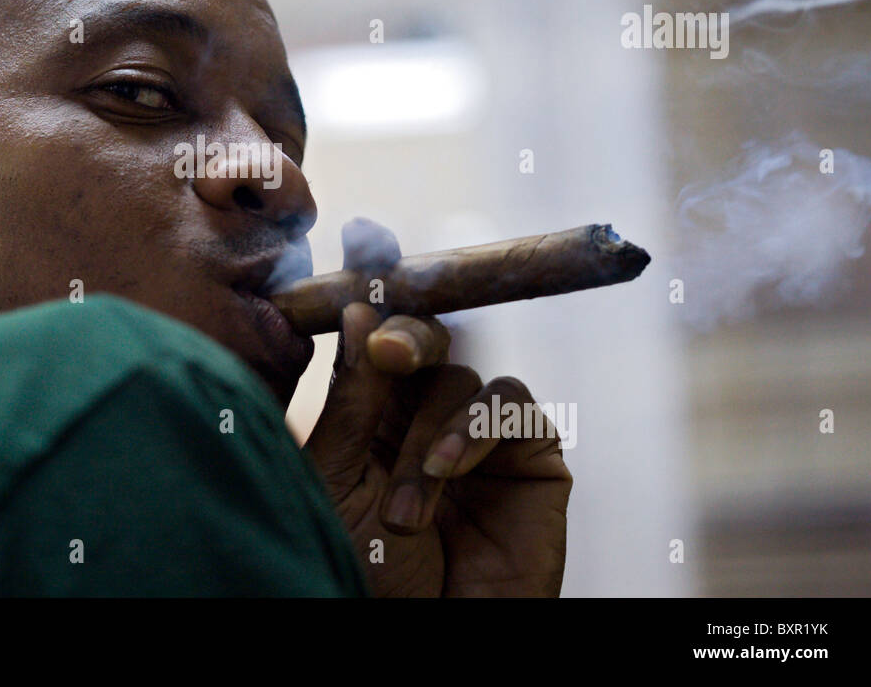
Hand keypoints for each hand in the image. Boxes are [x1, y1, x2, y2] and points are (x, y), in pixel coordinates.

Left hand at [304, 218, 572, 596]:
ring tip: (405, 508)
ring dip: (428, 435)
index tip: (364, 233)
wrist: (425, 637)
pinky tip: (448, 473)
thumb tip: (357, 309)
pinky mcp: (531, 458)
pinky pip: (510, 404)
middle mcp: (423, 415)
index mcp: (370, 414)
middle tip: (384, 347)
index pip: (374, 336)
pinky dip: (475, 430)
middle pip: (424, 337)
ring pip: (460, 375)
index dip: (374, 284)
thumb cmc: (367, 570)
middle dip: (404, 334)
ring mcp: (480, 436)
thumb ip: (352, 397)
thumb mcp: (339, 479)